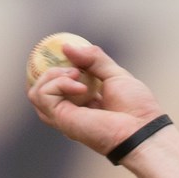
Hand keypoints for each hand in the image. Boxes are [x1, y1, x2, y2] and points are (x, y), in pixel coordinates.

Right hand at [26, 37, 163, 157]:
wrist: (143, 130)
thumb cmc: (137, 109)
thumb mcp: (115, 74)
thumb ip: (94, 59)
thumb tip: (67, 47)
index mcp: (85, 103)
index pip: (58, 84)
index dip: (56, 66)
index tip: (67, 52)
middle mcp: (72, 112)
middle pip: (41, 88)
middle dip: (50, 70)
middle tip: (74, 67)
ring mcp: (65, 118)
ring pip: (36, 92)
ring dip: (51, 75)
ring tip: (77, 75)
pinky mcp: (62, 120)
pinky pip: (42, 95)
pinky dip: (57, 84)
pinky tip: (79, 86)